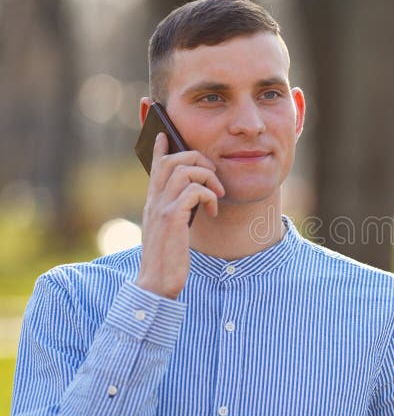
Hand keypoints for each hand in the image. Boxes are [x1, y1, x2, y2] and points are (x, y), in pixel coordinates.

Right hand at [135, 132, 224, 298]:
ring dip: (207, 178)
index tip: (165, 133)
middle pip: (171, 161)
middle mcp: (153, 201)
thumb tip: (192, 197)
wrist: (157, 283)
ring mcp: (161, 208)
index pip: (154, 166)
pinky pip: (194, 191)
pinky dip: (209, 196)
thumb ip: (176, 210)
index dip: (160, 147)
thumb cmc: (168, 258)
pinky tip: (213, 212)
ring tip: (217, 195)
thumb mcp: (170, 229)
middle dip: (197, 159)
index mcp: (153, 202)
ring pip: (184, 171)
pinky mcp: (171, 219)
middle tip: (213, 175)